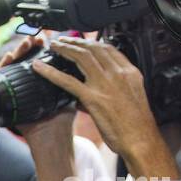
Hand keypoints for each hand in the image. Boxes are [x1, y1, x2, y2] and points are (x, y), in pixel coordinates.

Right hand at [0, 34, 75, 151]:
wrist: (52, 141)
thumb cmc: (63, 122)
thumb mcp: (71, 94)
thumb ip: (74, 77)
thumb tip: (85, 57)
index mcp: (43, 84)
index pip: (39, 60)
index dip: (41, 48)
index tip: (47, 39)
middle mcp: (29, 87)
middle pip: (23, 60)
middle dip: (28, 47)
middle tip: (34, 40)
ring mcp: (16, 93)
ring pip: (11, 67)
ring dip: (16, 53)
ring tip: (24, 45)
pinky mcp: (5, 101)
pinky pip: (1, 81)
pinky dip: (3, 67)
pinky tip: (7, 58)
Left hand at [32, 36, 161, 163]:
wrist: (141, 140)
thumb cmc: (136, 125)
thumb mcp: (131, 99)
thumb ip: (113, 90)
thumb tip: (89, 94)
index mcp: (129, 73)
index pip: (109, 49)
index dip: (92, 43)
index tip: (81, 42)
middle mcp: (117, 74)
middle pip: (93, 49)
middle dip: (76, 42)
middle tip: (62, 40)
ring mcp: (104, 84)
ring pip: (81, 58)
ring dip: (64, 49)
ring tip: (53, 46)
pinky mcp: (92, 98)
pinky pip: (67, 81)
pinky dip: (50, 72)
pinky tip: (39, 67)